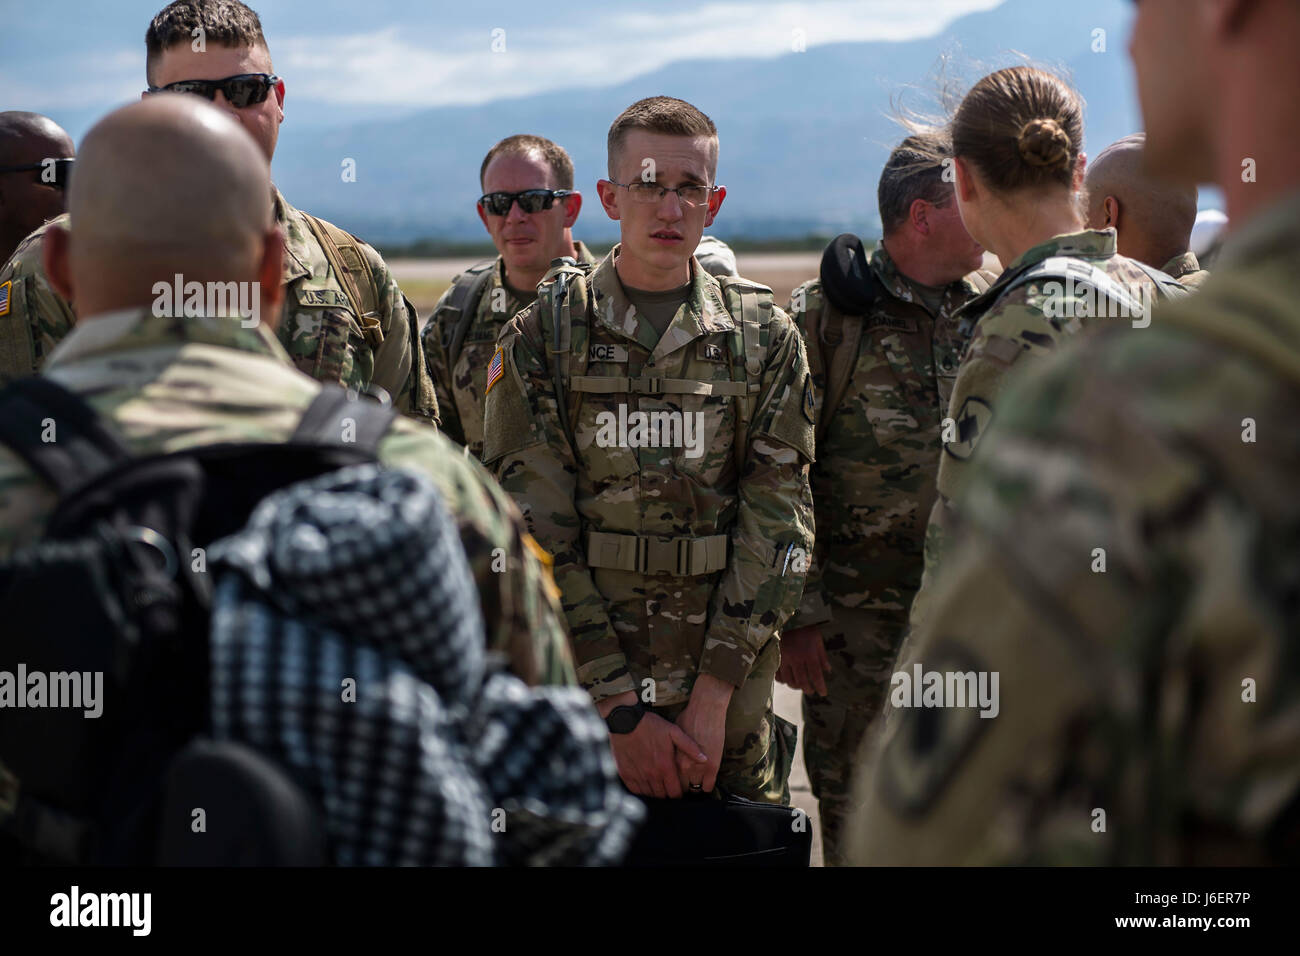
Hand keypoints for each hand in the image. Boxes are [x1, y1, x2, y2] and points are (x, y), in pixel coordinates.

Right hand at [599, 691, 706, 798]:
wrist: (625, 721)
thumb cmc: (651, 726)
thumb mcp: (673, 731)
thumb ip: (690, 747)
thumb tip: (704, 759)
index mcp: (665, 766)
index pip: (675, 793)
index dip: (679, 794)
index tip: (679, 789)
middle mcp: (651, 775)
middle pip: (662, 796)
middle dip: (667, 793)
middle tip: (668, 786)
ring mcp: (638, 776)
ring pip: (649, 794)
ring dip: (655, 792)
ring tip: (658, 784)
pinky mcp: (626, 774)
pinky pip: (636, 791)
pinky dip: (642, 790)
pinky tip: (645, 783)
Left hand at [674, 674, 733, 793]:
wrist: (706, 709)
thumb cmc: (688, 718)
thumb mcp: (673, 735)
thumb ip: (672, 751)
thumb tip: (669, 760)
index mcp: (672, 758)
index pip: (669, 780)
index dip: (672, 782)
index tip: (674, 782)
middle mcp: (683, 766)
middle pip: (680, 787)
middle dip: (682, 787)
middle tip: (685, 785)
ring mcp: (698, 768)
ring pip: (694, 789)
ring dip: (695, 788)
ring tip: (695, 784)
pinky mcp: (712, 767)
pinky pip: (708, 787)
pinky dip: (706, 787)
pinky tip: (705, 782)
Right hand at [776, 625, 830, 695]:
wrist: (787, 618)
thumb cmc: (805, 629)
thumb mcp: (818, 640)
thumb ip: (822, 656)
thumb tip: (828, 670)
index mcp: (810, 654)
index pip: (816, 675)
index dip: (820, 686)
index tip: (823, 693)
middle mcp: (797, 658)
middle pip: (802, 681)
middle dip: (807, 689)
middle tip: (810, 691)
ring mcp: (785, 658)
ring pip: (789, 680)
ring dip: (795, 686)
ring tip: (799, 686)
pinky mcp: (776, 657)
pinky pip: (778, 674)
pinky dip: (783, 680)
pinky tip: (787, 680)